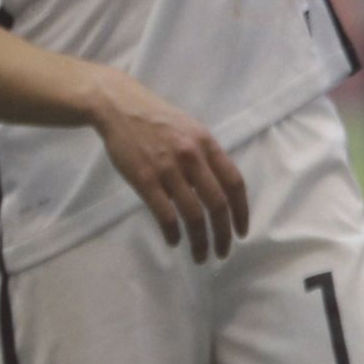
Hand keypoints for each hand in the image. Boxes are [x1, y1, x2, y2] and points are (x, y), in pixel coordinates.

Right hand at [85, 68, 248, 260]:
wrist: (121, 108)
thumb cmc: (159, 121)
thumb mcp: (192, 131)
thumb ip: (207, 157)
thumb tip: (220, 189)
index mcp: (208, 145)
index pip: (234, 183)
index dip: (242, 211)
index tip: (241, 232)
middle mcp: (193, 158)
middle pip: (218, 204)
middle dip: (223, 234)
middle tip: (222, 252)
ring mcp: (168, 169)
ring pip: (193, 214)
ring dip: (200, 241)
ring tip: (201, 255)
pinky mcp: (144, 179)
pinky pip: (165, 214)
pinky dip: (173, 233)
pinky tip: (175, 242)